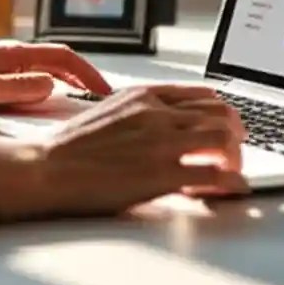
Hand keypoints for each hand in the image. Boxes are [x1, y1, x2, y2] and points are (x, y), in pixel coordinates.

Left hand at [0, 41, 111, 112]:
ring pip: (44, 74)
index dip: (87, 73)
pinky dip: (47, 95)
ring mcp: (1, 69)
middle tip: (102, 101)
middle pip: (58, 63)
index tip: (105, 92)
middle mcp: (9, 58)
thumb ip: (17, 88)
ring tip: (82, 107)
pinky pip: (29, 85)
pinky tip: (45, 111)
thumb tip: (52, 87)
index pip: (62, 56)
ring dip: (66, 86)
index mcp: (12, 54)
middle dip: (82, 79)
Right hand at [0, 84, 247, 219]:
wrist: (47, 169)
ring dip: (236, 157)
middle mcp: (157, 113)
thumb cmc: (70, 148)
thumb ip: (141, 113)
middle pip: (221, 113)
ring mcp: (161, 142)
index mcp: (144, 96)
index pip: (202, 95)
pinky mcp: (161, 173)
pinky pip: (213, 175)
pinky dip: (232, 182)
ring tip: (232, 171)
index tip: (226, 127)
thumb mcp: (110, 112)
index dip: (222, 113)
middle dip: (236, 133)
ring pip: (224, 138)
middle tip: (235, 151)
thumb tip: (166, 124)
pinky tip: (233, 189)